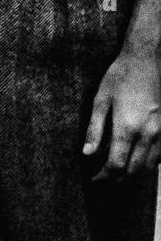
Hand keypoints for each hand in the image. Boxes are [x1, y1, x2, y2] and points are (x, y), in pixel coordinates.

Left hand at [84, 47, 160, 180]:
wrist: (145, 61)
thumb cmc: (119, 77)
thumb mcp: (100, 100)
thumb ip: (95, 129)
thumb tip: (87, 153)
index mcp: (128, 127)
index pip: (116, 164)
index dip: (104, 176)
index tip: (94, 178)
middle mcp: (148, 134)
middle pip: (134, 170)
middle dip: (117, 179)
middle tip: (103, 179)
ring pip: (149, 166)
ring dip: (133, 174)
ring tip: (116, 173)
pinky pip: (159, 157)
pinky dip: (147, 164)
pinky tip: (135, 159)